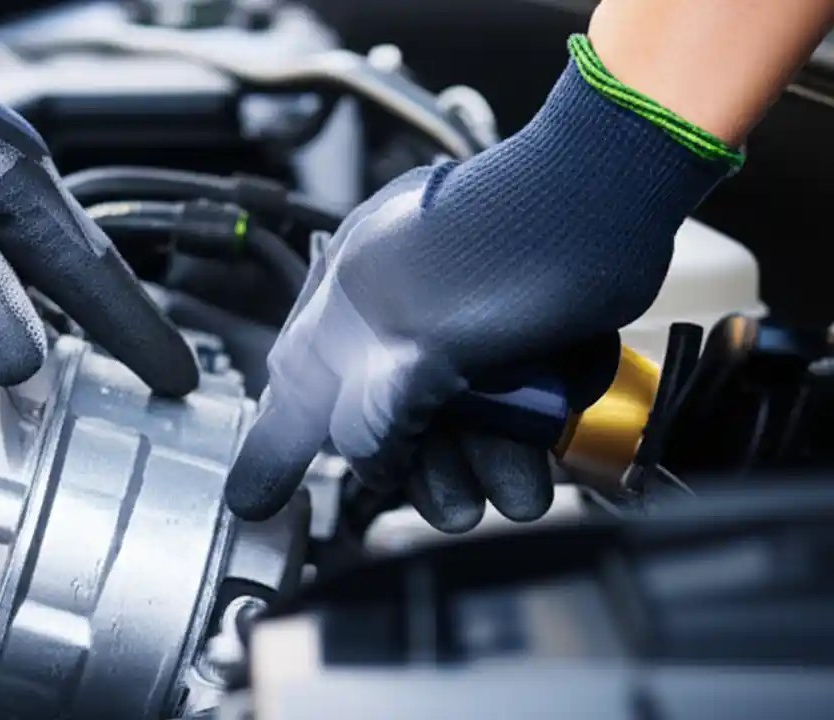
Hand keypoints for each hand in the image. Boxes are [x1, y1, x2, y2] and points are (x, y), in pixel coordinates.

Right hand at [225, 65, 727, 527]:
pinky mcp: (514, 334)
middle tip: (452, 508)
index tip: (264, 498)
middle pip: (383, 416)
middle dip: (420, 472)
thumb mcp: (410, 344)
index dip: (284, 445)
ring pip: (451, 419)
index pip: (297, 387)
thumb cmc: (505, 236)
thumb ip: (365, 415)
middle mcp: (393, 309)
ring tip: (514, 496)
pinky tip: (534, 473)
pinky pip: (503, 407)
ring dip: (478, 467)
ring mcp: (455, 321)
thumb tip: (358, 466)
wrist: (608, 192)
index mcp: (347, 294)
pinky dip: (517, 444)